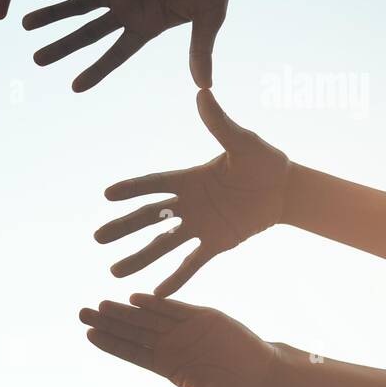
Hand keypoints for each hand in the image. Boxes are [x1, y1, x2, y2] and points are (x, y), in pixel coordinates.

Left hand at [23, 0, 233, 90]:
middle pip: (87, 34)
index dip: (96, 71)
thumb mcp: (210, 18)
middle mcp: (126, 13)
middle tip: (36, 60)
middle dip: (61, 46)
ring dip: (52, 14)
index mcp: (146, 28)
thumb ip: (201, 49)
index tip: (74, 87)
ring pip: (78, 6)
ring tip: (25, 24)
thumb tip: (205, 85)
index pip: (116, 55)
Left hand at [79, 294, 279, 386]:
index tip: (88, 334)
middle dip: (108, 322)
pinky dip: (156, 303)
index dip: (109, 343)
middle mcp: (169, 344)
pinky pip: (174, 308)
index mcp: (164, 365)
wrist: (263, 375)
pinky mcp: (201, 316)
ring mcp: (184, 329)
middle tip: (82, 312)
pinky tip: (135, 298)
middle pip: (132, 331)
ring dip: (125, 310)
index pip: (130, 352)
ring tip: (102, 304)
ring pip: (148, 317)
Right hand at [96, 90, 290, 295]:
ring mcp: (199, 226)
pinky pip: (192, 264)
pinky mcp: (216, 244)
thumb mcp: (243, 142)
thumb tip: (203, 93)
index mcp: (189, 179)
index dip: (132, 189)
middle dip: (123, 228)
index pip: (154, 184)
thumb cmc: (265, 161)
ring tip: (114, 273)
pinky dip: (176, 278)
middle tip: (98, 238)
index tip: (107, 195)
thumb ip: (220, 124)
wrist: (287, 190)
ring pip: (163, 245)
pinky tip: (157, 293)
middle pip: (148, 218)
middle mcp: (188, 204)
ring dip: (139, 258)